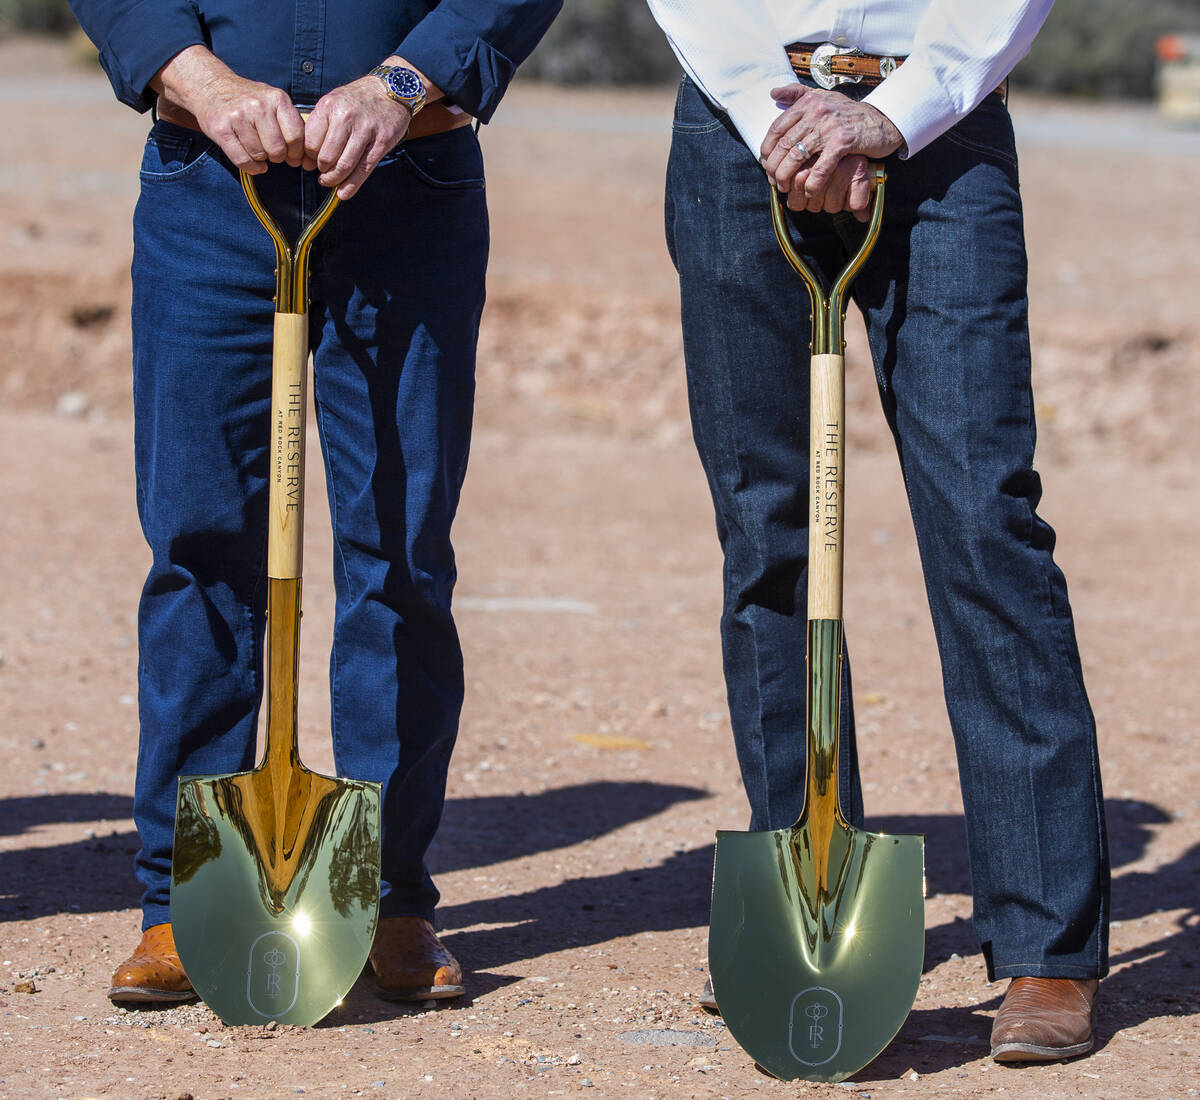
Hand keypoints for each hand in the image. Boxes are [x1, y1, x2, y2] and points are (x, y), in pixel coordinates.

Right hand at [152, 46, 303, 173]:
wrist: (211, 87)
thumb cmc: (248, 101)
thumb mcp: (273, 102)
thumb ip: (290, 123)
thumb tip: (304, 157)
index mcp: (277, 98)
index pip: (296, 137)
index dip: (296, 153)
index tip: (293, 157)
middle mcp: (257, 106)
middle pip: (278, 150)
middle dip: (278, 157)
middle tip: (273, 154)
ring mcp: (237, 116)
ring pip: (259, 156)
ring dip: (261, 159)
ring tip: (258, 149)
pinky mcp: (220, 128)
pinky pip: (242, 160)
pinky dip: (250, 167)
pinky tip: (253, 162)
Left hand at [302, 76, 412, 198]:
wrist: (392, 89)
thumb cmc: (359, 99)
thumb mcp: (335, 101)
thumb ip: (321, 124)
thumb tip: (308, 157)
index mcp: (329, 106)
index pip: (310, 142)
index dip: (309, 158)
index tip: (311, 163)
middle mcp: (346, 117)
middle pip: (326, 157)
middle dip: (322, 171)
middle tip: (322, 174)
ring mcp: (365, 129)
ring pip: (343, 165)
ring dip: (334, 179)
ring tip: (330, 182)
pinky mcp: (382, 141)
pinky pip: (364, 169)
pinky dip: (351, 185)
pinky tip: (343, 193)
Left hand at [760, 84, 903, 218]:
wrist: (882, 120)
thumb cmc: (849, 114)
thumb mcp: (823, 97)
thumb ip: (797, 94)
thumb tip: (773, 93)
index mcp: (809, 102)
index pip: (777, 128)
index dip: (767, 149)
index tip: (765, 164)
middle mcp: (817, 111)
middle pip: (784, 145)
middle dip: (774, 167)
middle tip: (774, 181)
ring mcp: (830, 126)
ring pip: (797, 157)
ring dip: (788, 177)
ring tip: (786, 188)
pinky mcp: (843, 142)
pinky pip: (820, 167)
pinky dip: (812, 182)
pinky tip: (809, 191)